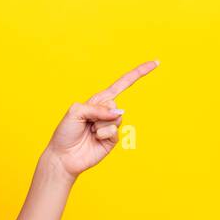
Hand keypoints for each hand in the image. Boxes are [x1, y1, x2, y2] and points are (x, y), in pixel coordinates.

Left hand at [44, 59, 158, 178]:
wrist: (63, 156)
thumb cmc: (66, 132)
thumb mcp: (75, 111)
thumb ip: (96, 107)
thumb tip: (118, 113)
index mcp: (98, 100)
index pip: (122, 84)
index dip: (138, 73)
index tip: (156, 63)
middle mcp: (106, 112)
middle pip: (115, 104)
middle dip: (100, 112)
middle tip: (87, 122)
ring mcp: (111, 126)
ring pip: (116, 118)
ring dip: (100, 125)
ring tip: (90, 132)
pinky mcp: (113, 140)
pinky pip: (114, 131)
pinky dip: (103, 134)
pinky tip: (95, 139)